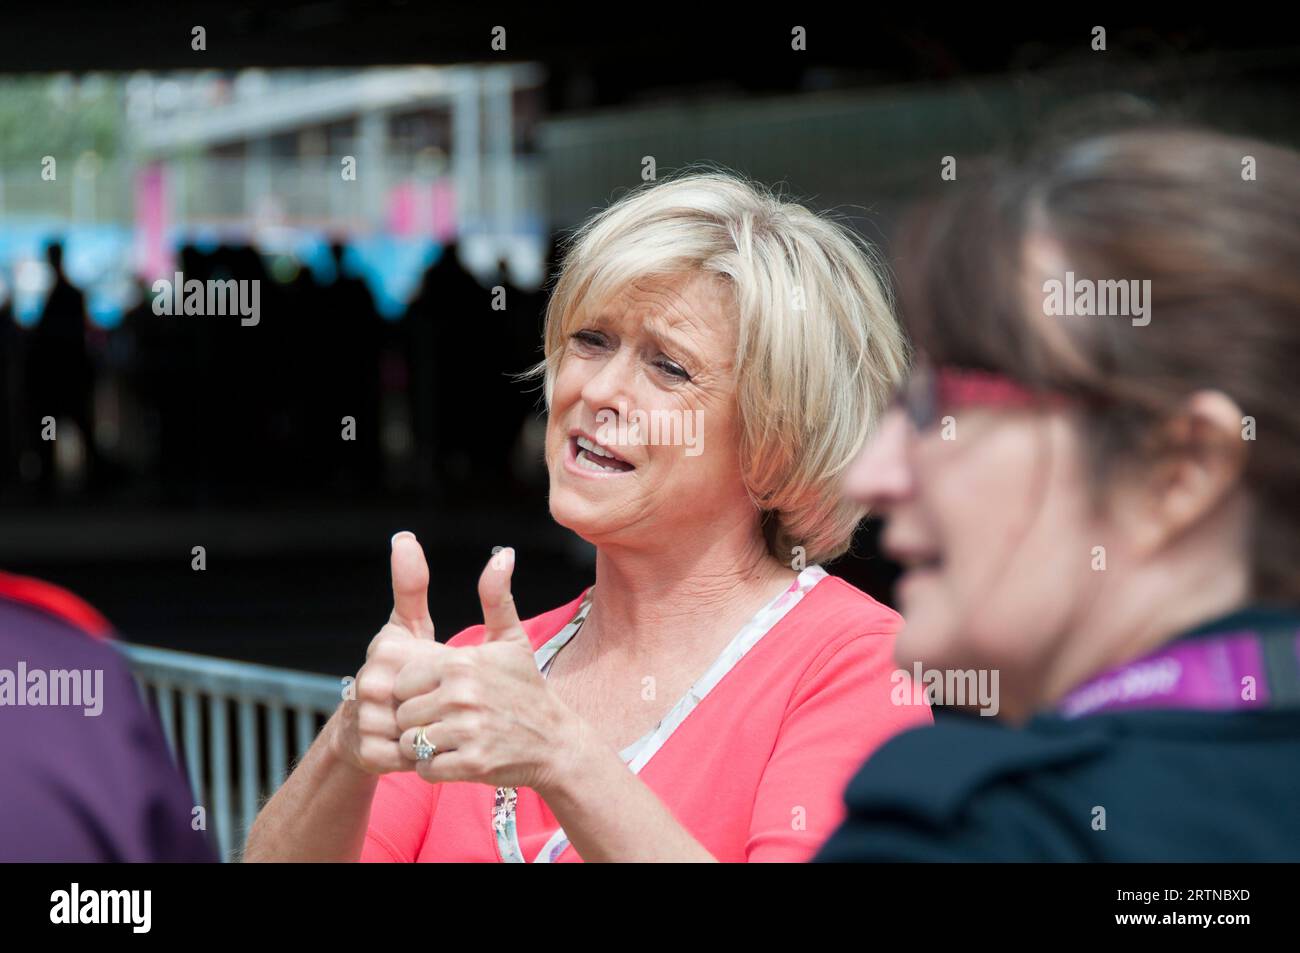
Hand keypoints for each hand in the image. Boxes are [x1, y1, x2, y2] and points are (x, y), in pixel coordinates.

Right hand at [332, 531, 448, 774]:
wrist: (364, 731)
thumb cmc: (397, 670)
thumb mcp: (408, 628)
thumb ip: (410, 585)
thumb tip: (404, 536)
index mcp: (387, 650)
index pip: (444, 667)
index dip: (454, 677)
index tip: (443, 681)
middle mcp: (371, 683)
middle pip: (437, 698)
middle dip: (449, 705)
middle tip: (444, 706)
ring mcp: (367, 719)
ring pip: (429, 727)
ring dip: (441, 730)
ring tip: (434, 724)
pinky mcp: (370, 754)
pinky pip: (417, 755)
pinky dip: (428, 754)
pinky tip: (424, 746)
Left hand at [392, 547, 585, 791]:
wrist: (555, 741)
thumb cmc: (525, 688)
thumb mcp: (511, 640)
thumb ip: (497, 597)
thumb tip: (502, 554)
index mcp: (461, 662)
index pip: (403, 681)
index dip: (416, 692)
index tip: (439, 696)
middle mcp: (462, 695)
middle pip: (402, 714)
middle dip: (417, 721)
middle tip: (445, 720)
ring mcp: (467, 731)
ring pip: (411, 742)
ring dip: (424, 746)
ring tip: (450, 738)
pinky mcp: (470, 764)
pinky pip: (426, 768)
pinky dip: (435, 768)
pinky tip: (458, 756)